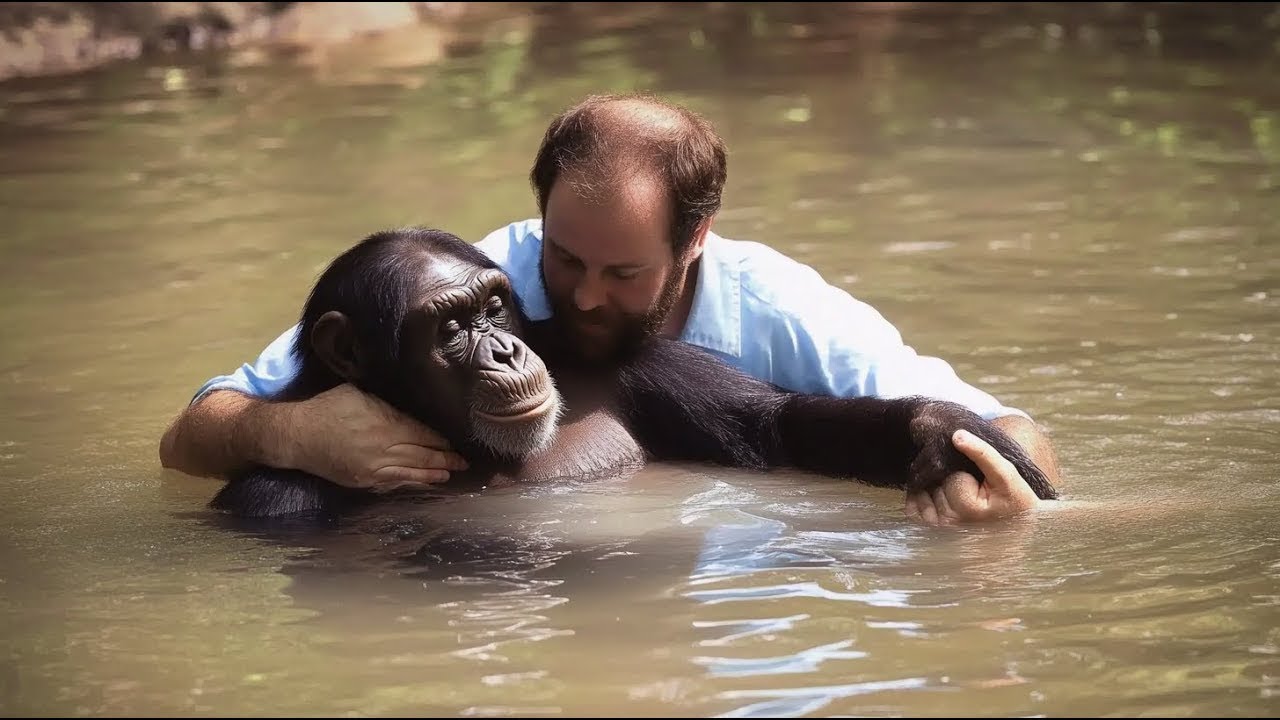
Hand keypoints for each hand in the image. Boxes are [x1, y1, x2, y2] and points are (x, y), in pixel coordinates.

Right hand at [281, 383, 468, 491]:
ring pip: (411, 472)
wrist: (296, 436)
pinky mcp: (363, 481)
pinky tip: (424, 482)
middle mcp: (383, 450)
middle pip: (422, 455)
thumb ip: (385, 405)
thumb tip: (405, 413)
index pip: (422, 435)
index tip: (454, 441)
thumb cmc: (326, 408)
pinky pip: (394, 482)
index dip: (440, 440)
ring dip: (433, 473)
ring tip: (451, 473)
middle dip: (445, 458)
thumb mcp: (358, 394)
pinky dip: (412, 481)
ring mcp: (374, 469)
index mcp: (384, 425)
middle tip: (465, 461)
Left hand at [905, 429, 1039, 524]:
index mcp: (970, 509)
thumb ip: (984, 452)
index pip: (953, 476)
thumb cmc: (1013, 497)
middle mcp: (951, 523)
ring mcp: (938, 528)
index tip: (980, 482)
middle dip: (950, 478)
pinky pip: (912, 508)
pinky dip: (919, 498)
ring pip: (923, 490)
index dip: (965, 472)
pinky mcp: (929, 530)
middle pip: (936, 482)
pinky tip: (938, 497)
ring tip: (960, 494)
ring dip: (935, 487)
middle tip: (971, 488)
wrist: (1017, 524)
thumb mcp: (1007, 473)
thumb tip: (957, 435)